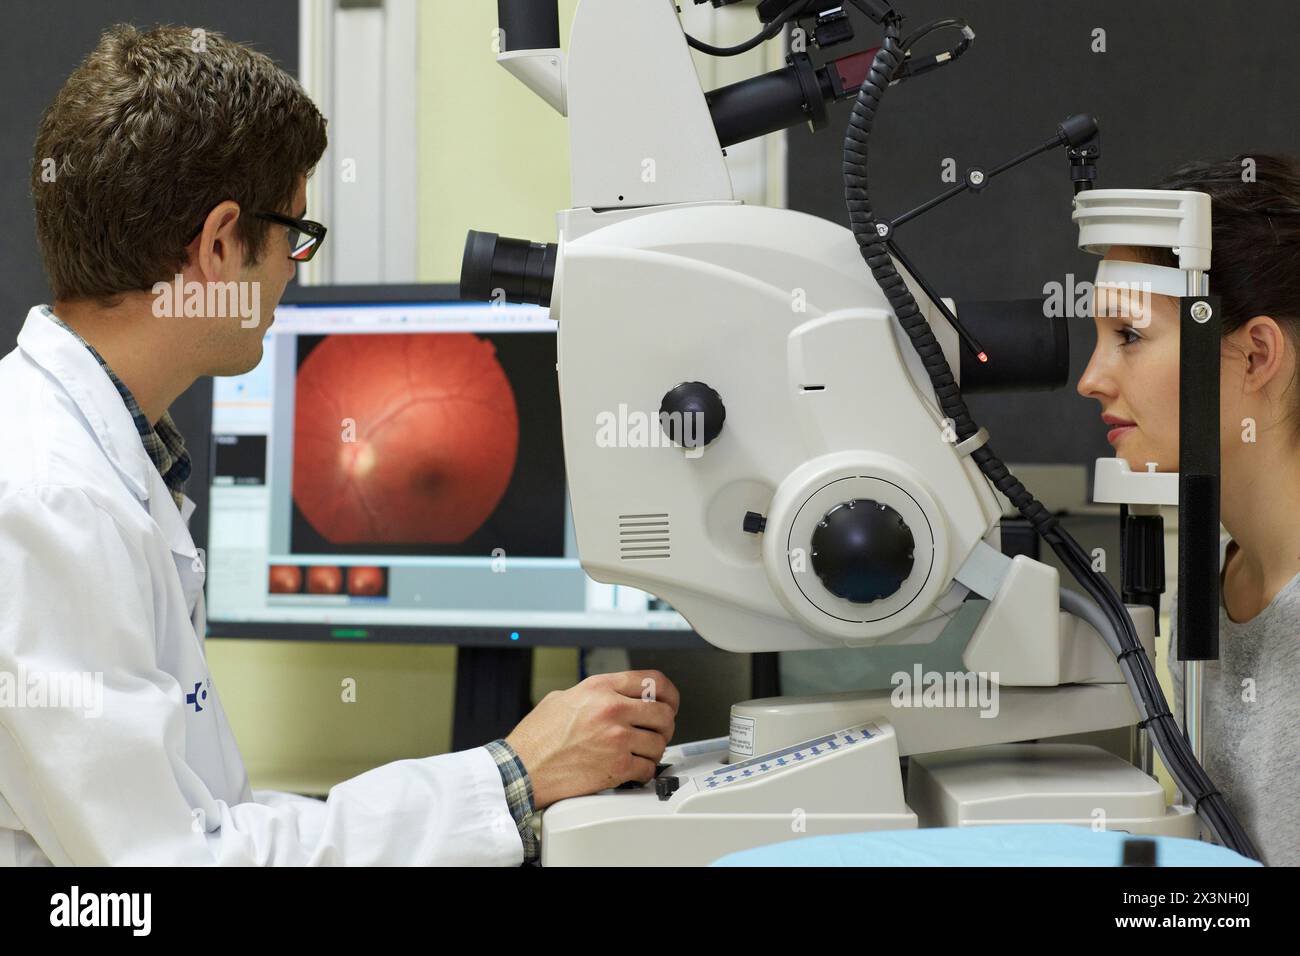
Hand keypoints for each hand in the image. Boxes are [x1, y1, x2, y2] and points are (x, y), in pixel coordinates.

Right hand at [506, 670, 679, 807]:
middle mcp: (611, 709)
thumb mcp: (563, 698)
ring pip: (659, 742)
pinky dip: (644, 772)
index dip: (669, 693)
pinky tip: (632, 770)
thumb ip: (593, 694)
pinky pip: (648, 768)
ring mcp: (616, 737)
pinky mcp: (616, 766)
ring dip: (653, 751)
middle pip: (664, 713)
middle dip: (664, 726)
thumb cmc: (536, 738)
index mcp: (600, 687)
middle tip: (657, 733)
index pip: (652, 681)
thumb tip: (613, 696)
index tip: (671, 702)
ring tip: (640, 754)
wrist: (522, 769)